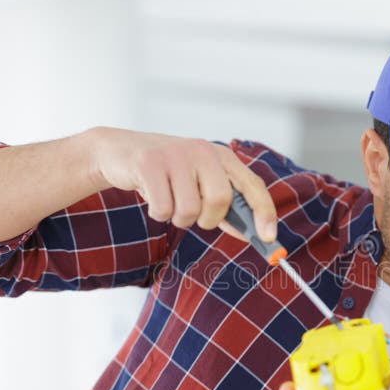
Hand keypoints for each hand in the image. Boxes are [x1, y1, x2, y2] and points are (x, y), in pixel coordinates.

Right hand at [86, 127, 276, 240]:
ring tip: (169, 201)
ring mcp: (175, 155)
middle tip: (195, 215)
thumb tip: (255, 233)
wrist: (121, 152)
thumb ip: (226, 206)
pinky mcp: (149, 164)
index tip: (269, 238)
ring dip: (179, 219)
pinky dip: (158, 213)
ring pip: (190, 210)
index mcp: (221, 156)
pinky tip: (152, 196)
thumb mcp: (200, 183)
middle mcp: (202, 151)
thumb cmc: (168, 174)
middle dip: (208, 220)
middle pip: (220, 201)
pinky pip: (163, 209)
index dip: (264, 212)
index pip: (252, 185)